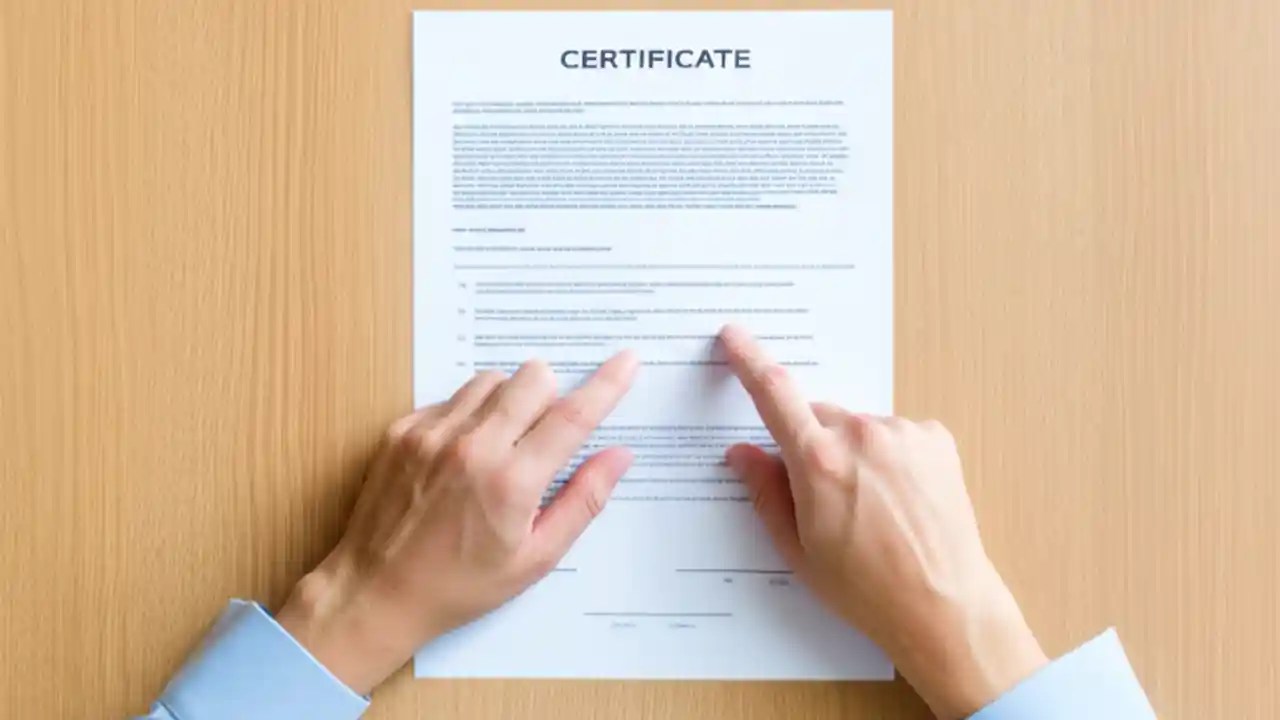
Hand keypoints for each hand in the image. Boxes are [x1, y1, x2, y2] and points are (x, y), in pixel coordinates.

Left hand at [275, 352, 638, 693]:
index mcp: (511, 483)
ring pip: (492, 380)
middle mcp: (471, 447)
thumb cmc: (459, 585)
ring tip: (501, 447)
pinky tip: (463, 455)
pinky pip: (452, 397)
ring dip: (509, 401)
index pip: (573, 416)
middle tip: (545, 434)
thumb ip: (583, 501)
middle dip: (552, 394)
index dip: (607, 384)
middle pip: (534, 378)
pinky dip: (469, 414)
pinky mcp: (402, 429)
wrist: (374, 592)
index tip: (628, 361)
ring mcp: (431, 434)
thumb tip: (619, 456)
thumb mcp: (535, 558)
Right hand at [718, 325, 1046, 718]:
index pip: (773, 394)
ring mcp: (902, 433)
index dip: (748, 360)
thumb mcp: (797, 549)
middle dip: (812, 444)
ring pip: (858, 427)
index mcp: (817, 461)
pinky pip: (896, 434)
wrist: (944, 606)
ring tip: (873, 509)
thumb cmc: (866, 588)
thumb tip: (742, 453)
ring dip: (855, 452)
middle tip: (825, 498)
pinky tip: (900, 499)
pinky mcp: (935, 438)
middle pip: (818, 417)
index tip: (734, 336)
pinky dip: (891, 457)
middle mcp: (859, 435)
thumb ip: (765, 492)